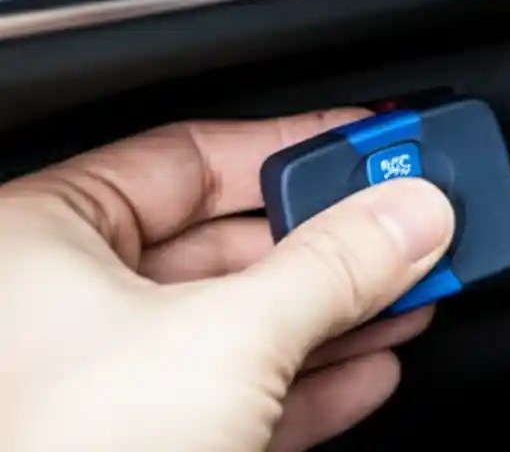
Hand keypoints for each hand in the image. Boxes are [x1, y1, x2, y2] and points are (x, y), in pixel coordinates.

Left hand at [0, 110, 454, 450]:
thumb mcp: (230, 339)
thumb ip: (335, 265)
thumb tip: (409, 212)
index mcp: (41, 241)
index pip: (191, 155)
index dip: (293, 144)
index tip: (373, 142)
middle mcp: (62, 306)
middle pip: (228, 244)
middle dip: (331, 240)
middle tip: (409, 219)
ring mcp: (104, 386)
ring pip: (242, 324)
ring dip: (337, 311)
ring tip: (413, 287)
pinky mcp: (144, 448)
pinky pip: (241, 395)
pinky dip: (311, 381)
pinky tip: (372, 365)